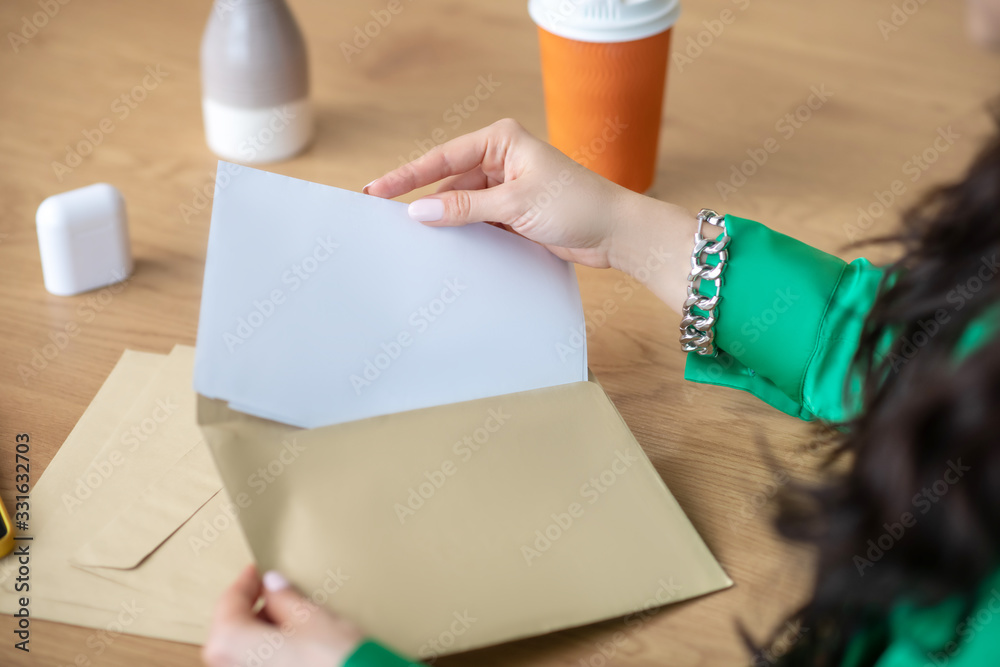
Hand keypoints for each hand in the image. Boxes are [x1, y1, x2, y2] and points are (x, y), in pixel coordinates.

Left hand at [202, 565, 362, 666]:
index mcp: (229, 644)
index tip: (259, 569)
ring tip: (293, 617)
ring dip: (261, 631)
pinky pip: (257, 664)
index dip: (247, 581)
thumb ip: (284, 597)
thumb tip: (274, 587)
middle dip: (255, 608)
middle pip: (232, 629)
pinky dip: (269, 651)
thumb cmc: (332, 663)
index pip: (229, 602)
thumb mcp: (310, 617)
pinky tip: (295, 643)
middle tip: (277, 590)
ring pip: (243, 650)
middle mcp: (228, 666)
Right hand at [364, 119, 696, 312]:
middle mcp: (501, 159)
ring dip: (446, 223)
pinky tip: (447, 248)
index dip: (408, 176)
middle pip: (449, 182)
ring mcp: (506, 187)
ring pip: (461, 205)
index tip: (377, 190)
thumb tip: (419, 211)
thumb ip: (464, 208)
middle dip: (425, 203)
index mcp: (501, 140)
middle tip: (387, 222)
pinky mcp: (512, 212)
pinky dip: (464, 234)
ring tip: (418, 242)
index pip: (443, 158)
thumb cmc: (576, 204)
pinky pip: (477, 221)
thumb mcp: (514, 204)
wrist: (615, 232)